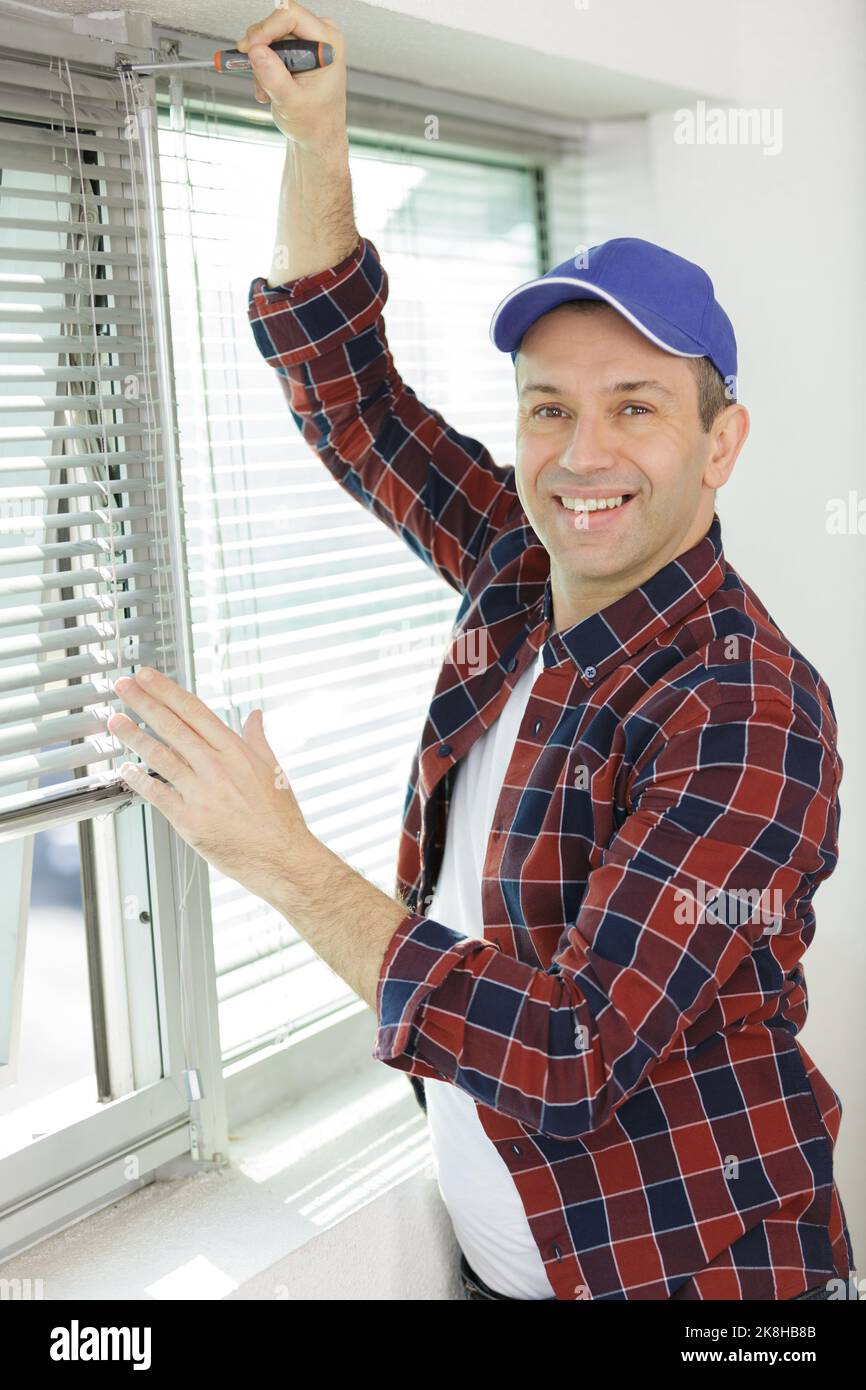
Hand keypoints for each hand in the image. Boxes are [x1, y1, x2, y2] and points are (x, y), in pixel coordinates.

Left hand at [107, 667, 318, 906]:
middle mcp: (216, 767)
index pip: (195, 711)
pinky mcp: (189, 820)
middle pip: (172, 727)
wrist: (282, 857)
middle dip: (143, 703)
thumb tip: (255, 715)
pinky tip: (125, 769)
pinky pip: (157, 794)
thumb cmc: (280, 817)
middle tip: (122, 686)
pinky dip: (139, 780)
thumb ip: (258, 739)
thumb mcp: (274, 769)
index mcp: (236, 752)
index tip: (148, 677)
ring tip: (114, 721)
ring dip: (133, 736)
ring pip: (159, 756)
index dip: (167, 691)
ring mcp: (201, 793)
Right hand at [235, 2, 346, 149]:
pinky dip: (262, 68)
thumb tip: (256, 51)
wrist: (317, 136)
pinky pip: (268, 48)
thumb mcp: (292, 103)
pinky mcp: (295, 51)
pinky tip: (269, 88)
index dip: (266, 28)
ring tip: (267, 89)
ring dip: (261, 63)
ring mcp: (307, 43)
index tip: (250, 47)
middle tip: (256, 71)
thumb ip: (274, 76)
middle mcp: (319, 37)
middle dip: (262, 49)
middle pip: (277, 24)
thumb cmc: (316, 123)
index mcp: (328, 43)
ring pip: (269, 37)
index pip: (291, 16)